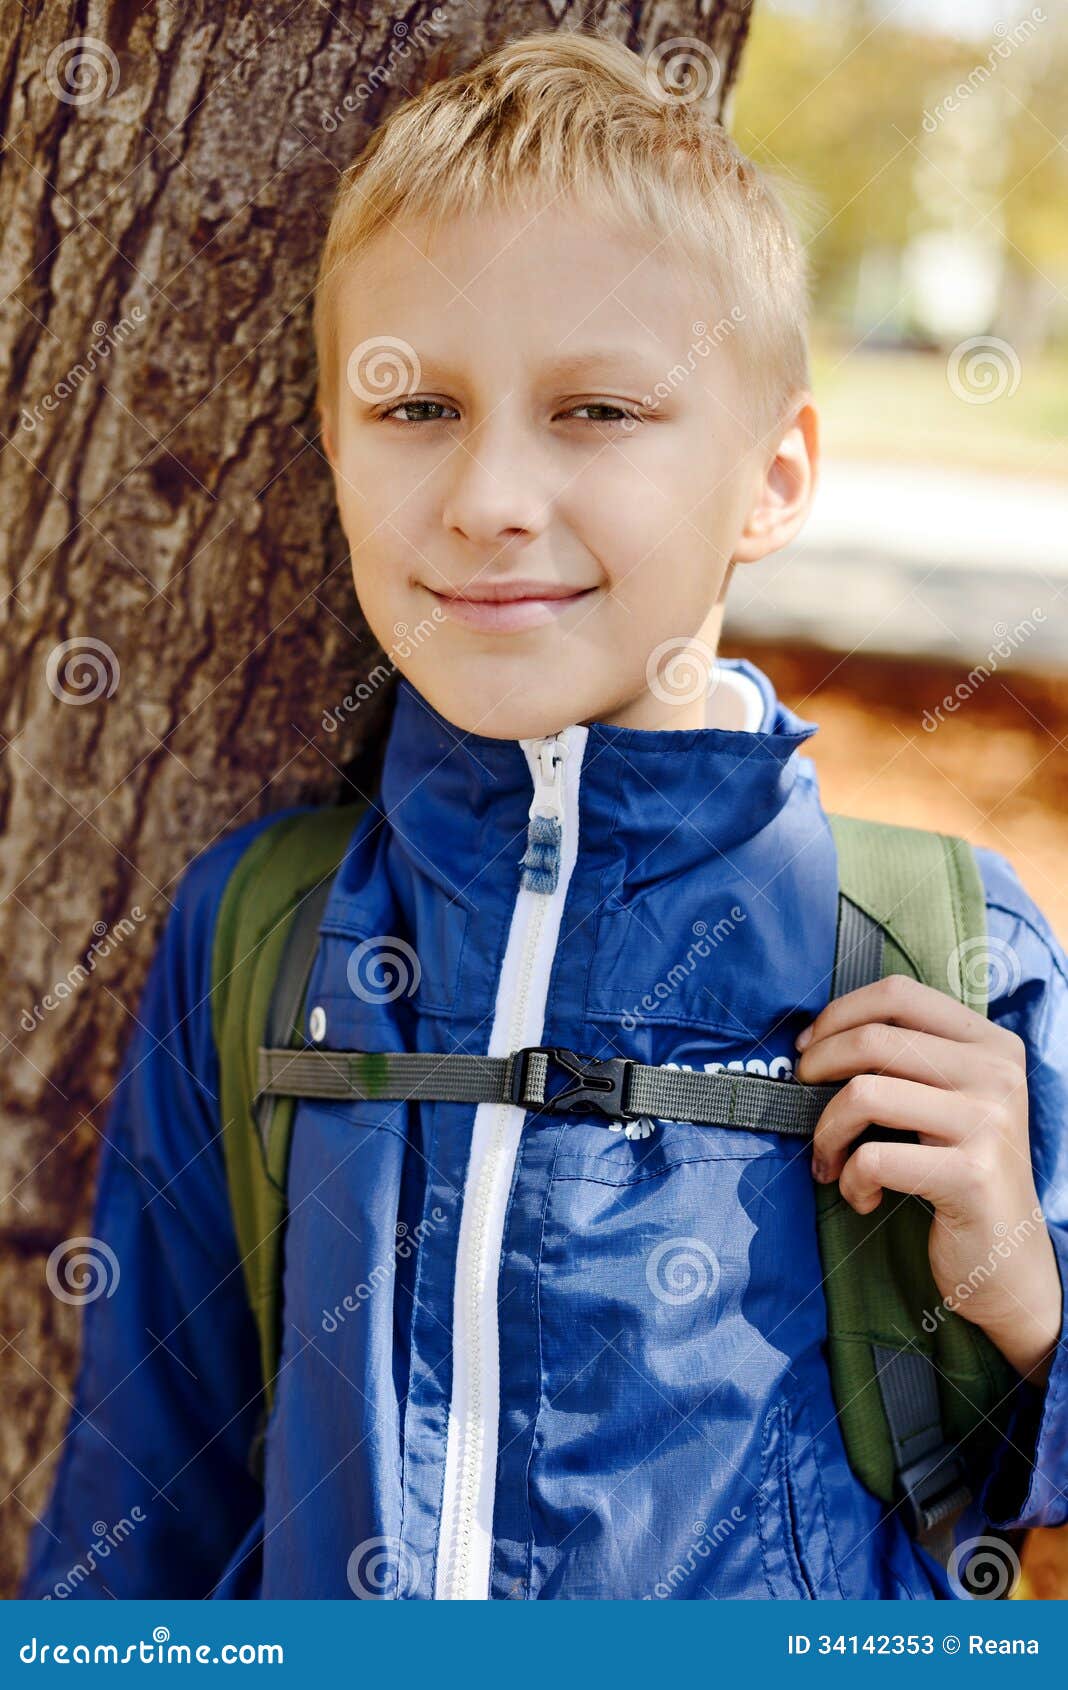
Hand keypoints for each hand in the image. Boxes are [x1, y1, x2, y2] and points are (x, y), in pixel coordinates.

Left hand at [795, 975, 1062, 1387]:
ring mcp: (989, 1121)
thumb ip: (905, 1061)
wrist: (1007, 1263)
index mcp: (991, 1043)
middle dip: (817, 1071)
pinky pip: (873, 1158)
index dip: (838, 1015)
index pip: (898, 993)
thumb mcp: (946, 1102)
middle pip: (874, 1039)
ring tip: (829, 1161)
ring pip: (864, 1094)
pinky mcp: (971, 1173)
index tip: (807, 1050)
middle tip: (801, 1103)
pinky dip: (850, 1180)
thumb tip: (817, 1036)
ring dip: (826, 1133)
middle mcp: (998, 1073)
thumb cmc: (957, 1175)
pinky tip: (864, 1197)